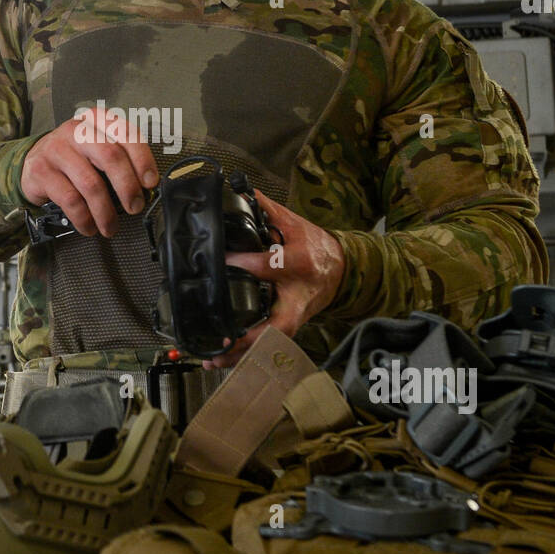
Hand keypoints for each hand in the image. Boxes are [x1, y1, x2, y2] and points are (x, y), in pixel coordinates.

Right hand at [20, 107, 158, 237]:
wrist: (33, 161)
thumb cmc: (75, 157)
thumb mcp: (97, 148)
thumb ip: (121, 160)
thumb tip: (145, 188)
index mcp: (97, 120)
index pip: (126, 133)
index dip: (142, 159)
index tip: (150, 183)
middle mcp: (76, 129)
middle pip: (110, 156)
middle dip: (127, 187)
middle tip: (135, 207)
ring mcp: (56, 148)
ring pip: (90, 183)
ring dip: (105, 211)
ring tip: (110, 227)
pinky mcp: (41, 170)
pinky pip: (70, 199)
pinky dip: (83, 218)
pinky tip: (89, 226)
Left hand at [204, 190, 345, 368]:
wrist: (342, 270)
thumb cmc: (317, 247)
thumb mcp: (295, 224)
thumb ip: (268, 210)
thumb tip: (242, 192)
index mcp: (298, 265)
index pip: (267, 265)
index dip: (243, 263)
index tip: (221, 261)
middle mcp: (297, 297)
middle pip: (273, 324)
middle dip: (246, 337)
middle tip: (220, 340)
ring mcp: (295, 316)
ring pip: (268, 343)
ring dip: (241, 355)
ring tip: (212, 360)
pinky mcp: (291, 327)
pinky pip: (266, 346)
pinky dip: (245, 356)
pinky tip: (222, 362)